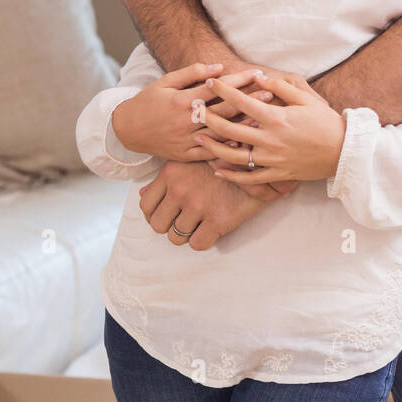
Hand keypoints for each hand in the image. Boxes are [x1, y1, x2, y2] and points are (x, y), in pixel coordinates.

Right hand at [111, 63, 274, 162]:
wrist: (127, 131)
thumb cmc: (149, 101)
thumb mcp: (166, 81)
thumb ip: (192, 73)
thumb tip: (219, 67)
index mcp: (181, 101)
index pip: (217, 89)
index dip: (239, 80)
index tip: (257, 74)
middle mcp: (186, 122)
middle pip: (224, 110)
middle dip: (249, 101)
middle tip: (271, 94)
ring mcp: (187, 141)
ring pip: (221, 133)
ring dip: (244, 125)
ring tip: (265, 118)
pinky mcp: (186, 156)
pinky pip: (211, 153)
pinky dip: (229, 148)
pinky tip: (246, 143)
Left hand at [138, 158, 294, 249]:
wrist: (258, 160)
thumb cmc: (223, 158)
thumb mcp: (192, 159)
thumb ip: (168, 175)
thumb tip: (143, 193)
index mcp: (172, 172)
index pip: (146, 205)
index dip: (154, 214)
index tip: (166, 214)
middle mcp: (181, 189)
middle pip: (158, 225)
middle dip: (169, 225)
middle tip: (183, 220)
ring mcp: (198, 205)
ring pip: (176, 237)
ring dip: (187, 233)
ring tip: (199, 223)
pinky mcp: (217, 220)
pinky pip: (198, 244)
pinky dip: (203, 240)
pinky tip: (211, 229)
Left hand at [205, 62, 315, 198]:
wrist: (343, 151)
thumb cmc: (325, 122)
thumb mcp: (306, 99)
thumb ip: (281, 87)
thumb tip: (259, 76)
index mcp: (277, 118)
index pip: (243, 102)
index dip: (224, 90)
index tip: (210, 82)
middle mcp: (270, 139)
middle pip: (231, 129)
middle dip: (209, 118)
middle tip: (194, 110)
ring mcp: (272, 159)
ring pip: (234, 156)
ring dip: (213, 147)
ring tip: (198, 139)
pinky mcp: (277, 174)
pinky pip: (249, 178)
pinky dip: (231, 175)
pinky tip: (217, 170)